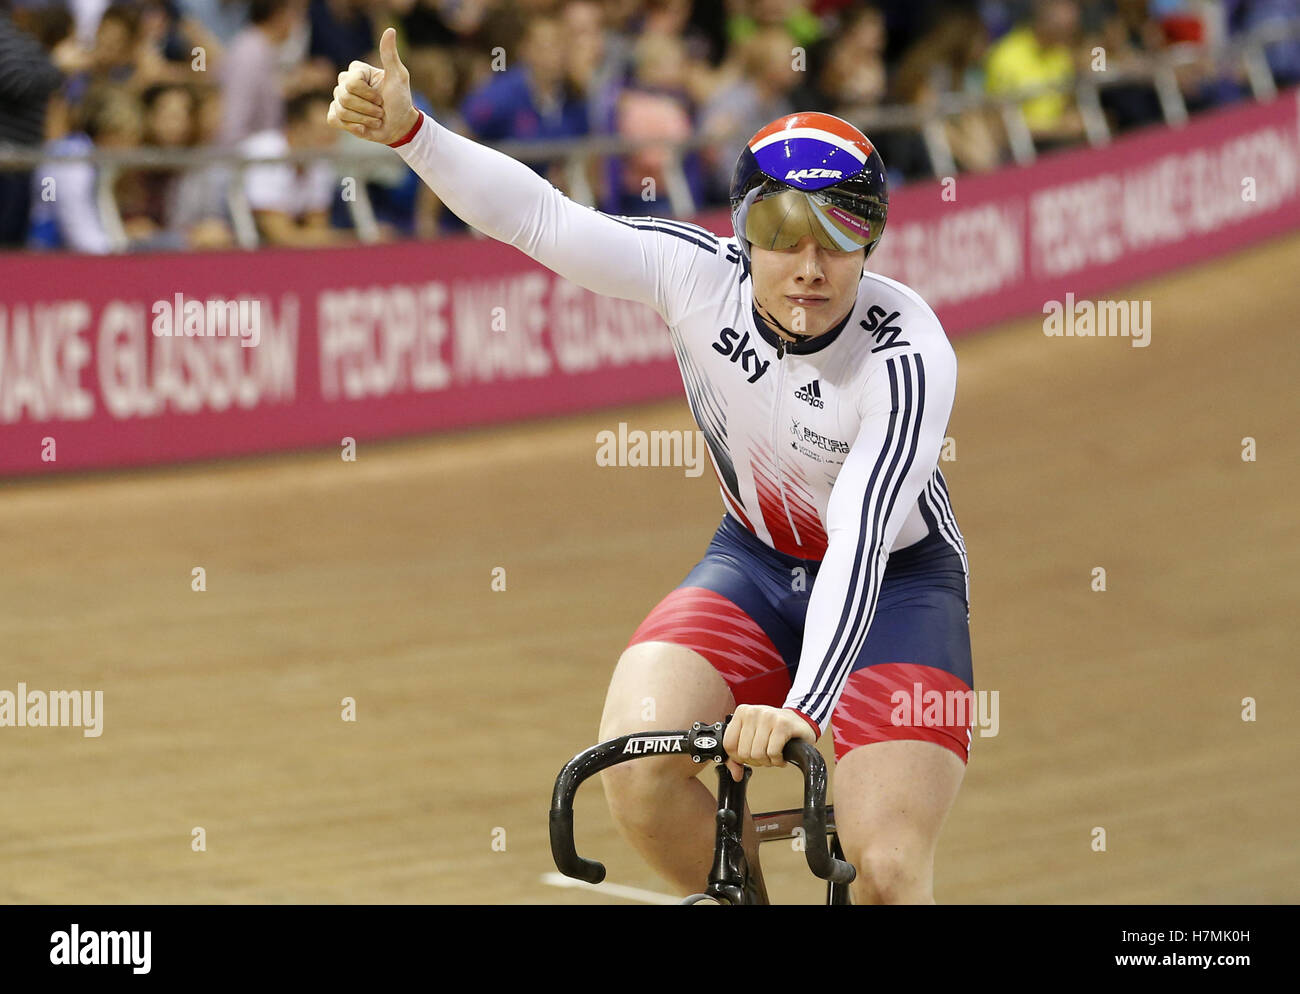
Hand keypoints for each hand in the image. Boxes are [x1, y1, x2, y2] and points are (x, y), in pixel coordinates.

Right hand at [327, 27, 418, 144]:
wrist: (399, 125)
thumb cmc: (400, 100)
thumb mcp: (398, 77)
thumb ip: (390, 55)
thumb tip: (390, 30)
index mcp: (357, 71)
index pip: (352, 82)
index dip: (368, 94)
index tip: (381, 97)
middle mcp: (345, 82)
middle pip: (345, 97)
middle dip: (367, 109)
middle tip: (380, 111)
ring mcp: (339, 98)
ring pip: (341, 110)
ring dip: (363, 119)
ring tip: (375, 119)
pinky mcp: (337, 115)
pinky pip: (334, 119)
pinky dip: (352, 127)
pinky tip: (363, 127)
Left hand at [721, 705, 817, 782]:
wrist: (800, 722)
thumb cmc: (774, 730)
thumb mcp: (752, 737)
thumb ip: (738, 756)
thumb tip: (736, 774)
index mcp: (742, 713)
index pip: (729, 744)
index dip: (738, 758)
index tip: (748, 757)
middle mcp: (753, 712)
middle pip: (743, 752)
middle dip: (756, 761)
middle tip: (765, 756)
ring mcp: (768, 716)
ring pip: (757, 754)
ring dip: (767, 762)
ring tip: (773, 755)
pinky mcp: (783, 725)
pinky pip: (772, 753)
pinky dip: (777, 760)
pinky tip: (781, 756)